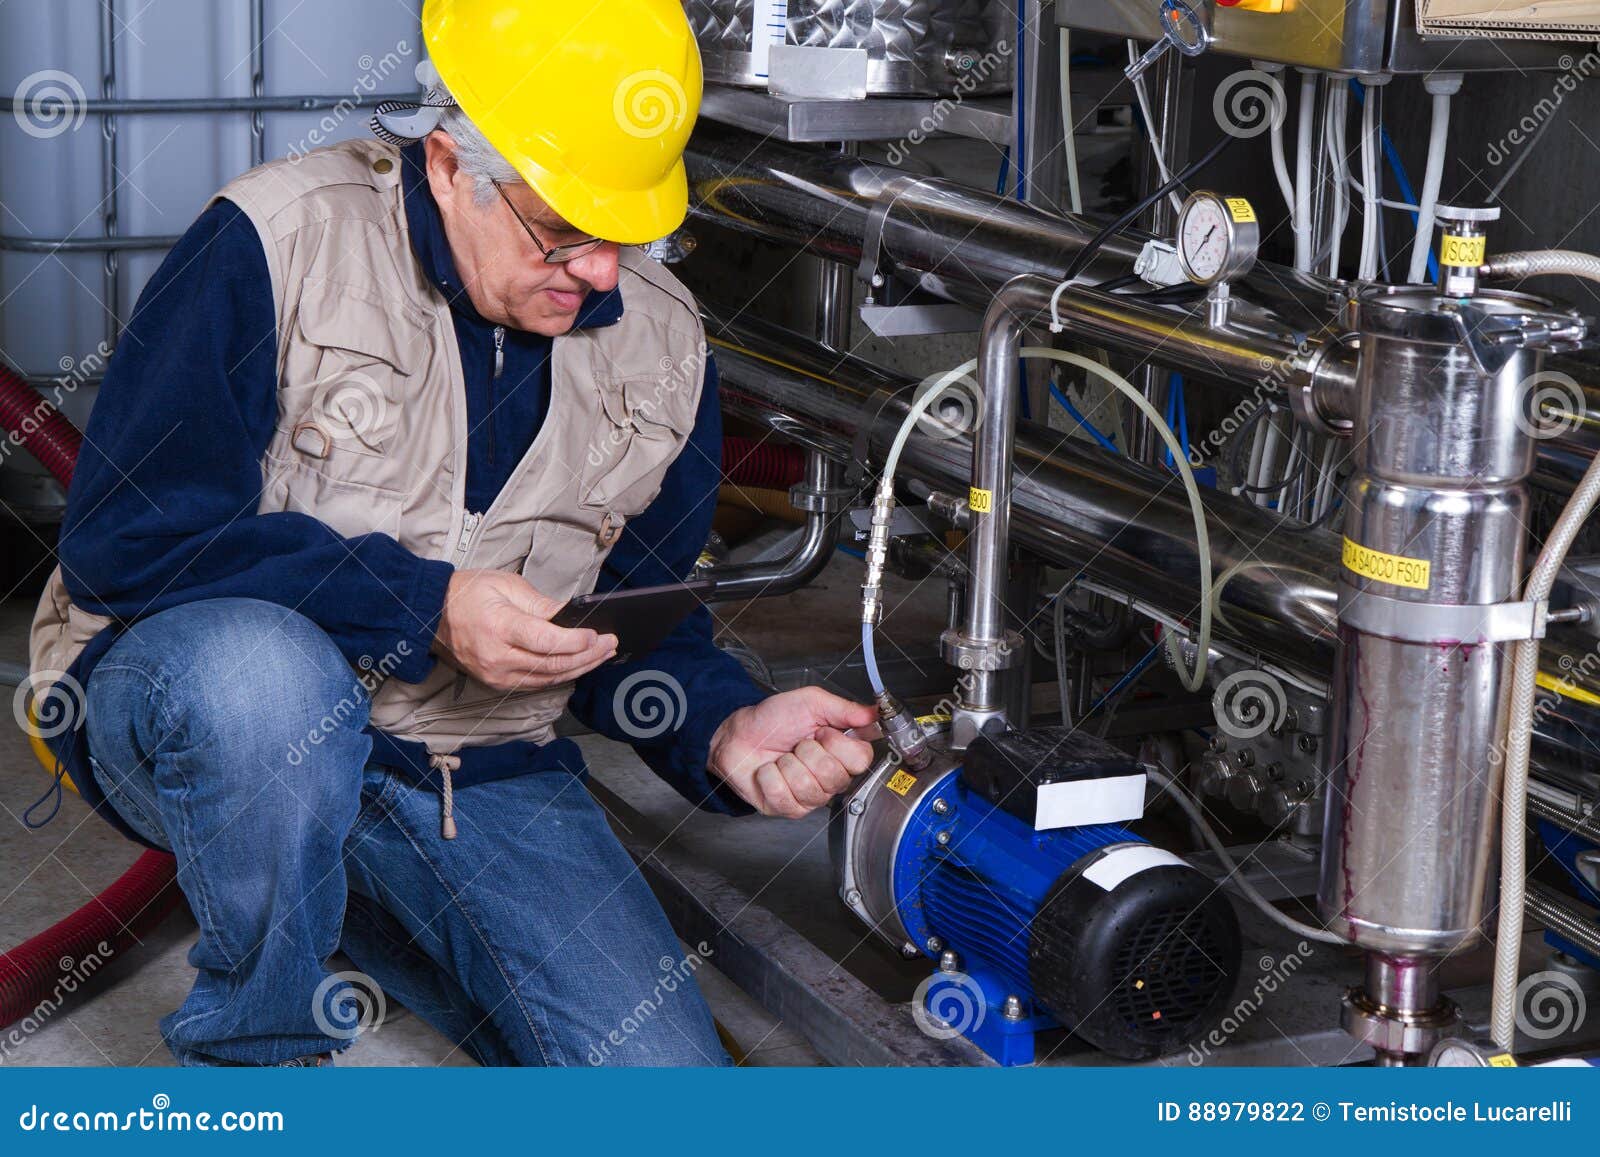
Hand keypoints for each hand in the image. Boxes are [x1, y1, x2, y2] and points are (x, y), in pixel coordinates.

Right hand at [433, 570, 616, 691]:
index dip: (576, 642)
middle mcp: (497, 657)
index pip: (546, 642)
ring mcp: (496, 675)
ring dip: (580, 668)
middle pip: (553, 664)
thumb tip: (573, 617)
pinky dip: (561, 674)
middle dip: (587, 656)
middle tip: (610, 644)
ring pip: (548, 678)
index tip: (597, 635)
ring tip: (602, 654)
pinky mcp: (497, 683)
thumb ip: (542, 605)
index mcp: (499, 627)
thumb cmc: (468, 594)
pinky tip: (579, 664)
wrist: (432, 615)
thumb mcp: (507, 586)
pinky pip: (536, 683)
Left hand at [708, 687, 877, 818]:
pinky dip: (769, 776)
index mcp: (841, 752)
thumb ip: (845, 709)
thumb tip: (875, 713)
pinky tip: (770, 770)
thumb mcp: (810, 702)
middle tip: (798, 744)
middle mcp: (830, 777)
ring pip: (808, 786)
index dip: (840, 745)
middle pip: (835, 775)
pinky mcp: (789, 808)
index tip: (823, 732)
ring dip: (787, 764)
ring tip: (782, 757)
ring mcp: (811, 797)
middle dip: (808, 752)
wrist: (738, 735)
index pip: (862, 759)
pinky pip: (784, 793)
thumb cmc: (773, 720)